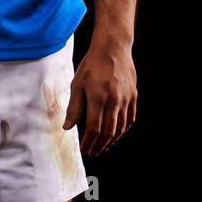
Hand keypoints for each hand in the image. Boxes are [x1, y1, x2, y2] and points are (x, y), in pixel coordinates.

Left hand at [62, 40, 136, 155]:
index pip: (94, 128)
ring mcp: (126, 98)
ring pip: (120, 128)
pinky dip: (123, 130)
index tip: (85, 149)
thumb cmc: (92, 65)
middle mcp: (114, 100)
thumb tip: (67, 127)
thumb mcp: (77, 84)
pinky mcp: (133, 96)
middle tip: (93, 152)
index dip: (89, 142)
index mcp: (98, 97)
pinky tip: (116, 135)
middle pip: (108, 131)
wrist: (113, 48)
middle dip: (99, 145)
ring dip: (111, 141)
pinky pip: (130, 119)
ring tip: (103, 147)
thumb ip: (74, 107)